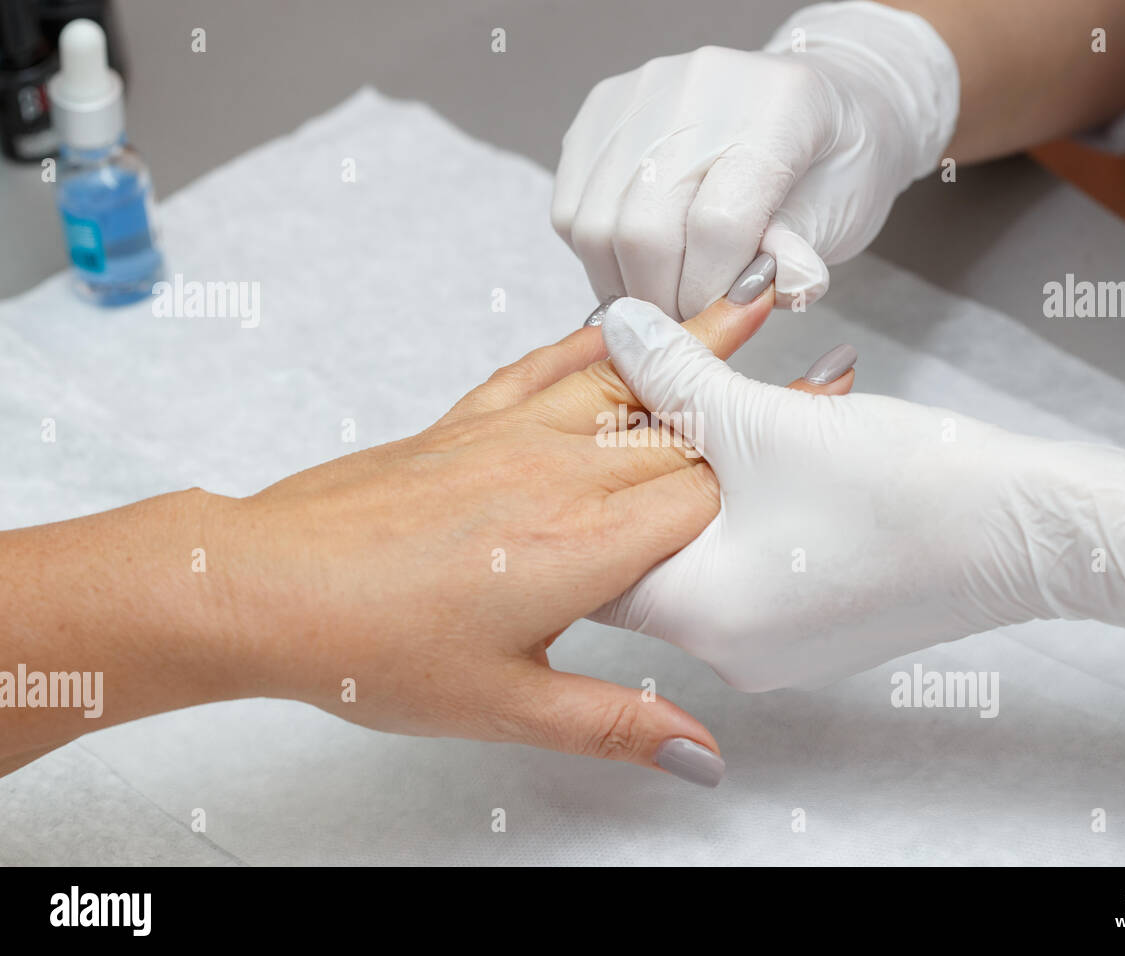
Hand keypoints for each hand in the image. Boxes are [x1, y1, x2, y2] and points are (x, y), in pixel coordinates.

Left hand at [3, 286, 801, 786]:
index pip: (708, 497)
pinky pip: (548, 364)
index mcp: (585, 546)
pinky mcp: (469, 420)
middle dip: (759, 406)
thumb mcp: (506, 706)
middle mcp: (560, 473)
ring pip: (627, 377)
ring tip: (754, 302)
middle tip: (828, 377)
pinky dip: (596, 337)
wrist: (265, 585)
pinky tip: (623, 320)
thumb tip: (700, 755)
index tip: (829, 451)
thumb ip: (616, 724)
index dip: (775, 474)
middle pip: (684, 429)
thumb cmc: (372, 647)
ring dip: (694, 342)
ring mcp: (512, 436)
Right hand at [551, 1, 958, 318]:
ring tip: (661, 299)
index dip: (710, 293)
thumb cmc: (835, 164)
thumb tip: (772, 288)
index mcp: (779, 107)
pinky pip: (571, 207)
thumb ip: (800, 252)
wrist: (820, 106)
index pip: (719, 224)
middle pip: (643, 227)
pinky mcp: (602, 111)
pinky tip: (636, 266)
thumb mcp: (842, 212)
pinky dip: (596, 256)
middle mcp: (702, 86)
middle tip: (684, 327)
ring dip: (624, 285)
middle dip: (661, 300)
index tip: (716, 324)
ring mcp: (643, 93)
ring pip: (595, 224)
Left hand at [593, 299, 1124, 691]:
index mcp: (700, 615)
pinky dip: (737, 519)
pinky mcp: (814, 630)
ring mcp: (776, 648)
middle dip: (634, 481)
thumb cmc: (908, 490)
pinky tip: (754, 467)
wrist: (1029, 532)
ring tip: (694, 425)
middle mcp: (729, 650)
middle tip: (628, 408)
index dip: (575, 487)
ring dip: (691, 495)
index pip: (592, 560)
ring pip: (699, 562)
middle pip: (643, 560)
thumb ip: (675, 373)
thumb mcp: (767, 419)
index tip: (575, 430)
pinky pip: (747, 573)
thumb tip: (617, 326)